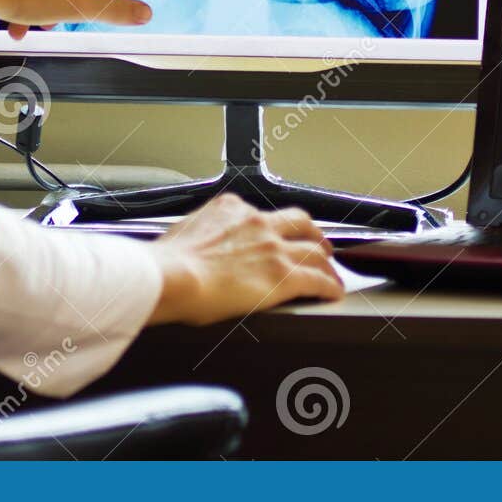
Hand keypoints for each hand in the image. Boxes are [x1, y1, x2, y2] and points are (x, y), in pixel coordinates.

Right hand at [147, 194, 344, 325]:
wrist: (171, 277)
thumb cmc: (167, 263)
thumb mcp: (183, 234)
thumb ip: (198, 236)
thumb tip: (191, 250)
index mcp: (230, 208)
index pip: (259, 213)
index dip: (272, 226)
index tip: (272, 235)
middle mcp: (257, 222)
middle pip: (298, 222)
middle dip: (311, 233)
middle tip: (317, 244)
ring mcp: (273, 247)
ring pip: (313, 250)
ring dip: (325, 262)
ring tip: (331, 272)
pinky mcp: (283, 275)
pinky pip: (318, 279)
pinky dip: (330, 285)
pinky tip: (334, 292)